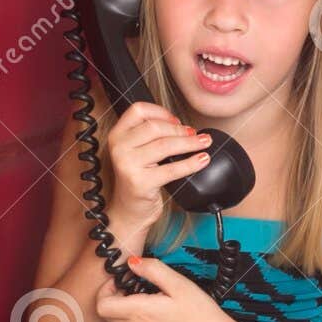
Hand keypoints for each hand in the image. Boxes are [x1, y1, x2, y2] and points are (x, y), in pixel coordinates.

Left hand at [95, 253, 235, 321]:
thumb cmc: (200, 313)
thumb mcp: (178, 283)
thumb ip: (151, 269)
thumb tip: (131, 261)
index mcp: (138, 312)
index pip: (102, 305)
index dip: (106, 291)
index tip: (120, 284)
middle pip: (107, 316)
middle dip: (115, 301)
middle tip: (134, 294)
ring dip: (122, 318)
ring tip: (144, 311)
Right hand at [106, 101, 212, 229]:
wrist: (128, 211)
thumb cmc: (137, 179)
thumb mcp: (137, 152)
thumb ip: (151, 136)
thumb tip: (183, 127)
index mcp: (117, 135)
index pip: (138, 110)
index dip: (161, 112)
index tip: (177, 120)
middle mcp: (119, 147)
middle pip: (155, 127)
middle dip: (180, 129)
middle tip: (195, 134)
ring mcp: (128, 165)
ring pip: (165, 145)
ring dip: (190, 143)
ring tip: (204, 143)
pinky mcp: (140, 182)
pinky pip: (171, 169)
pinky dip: (191, 163)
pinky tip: (201, 160)